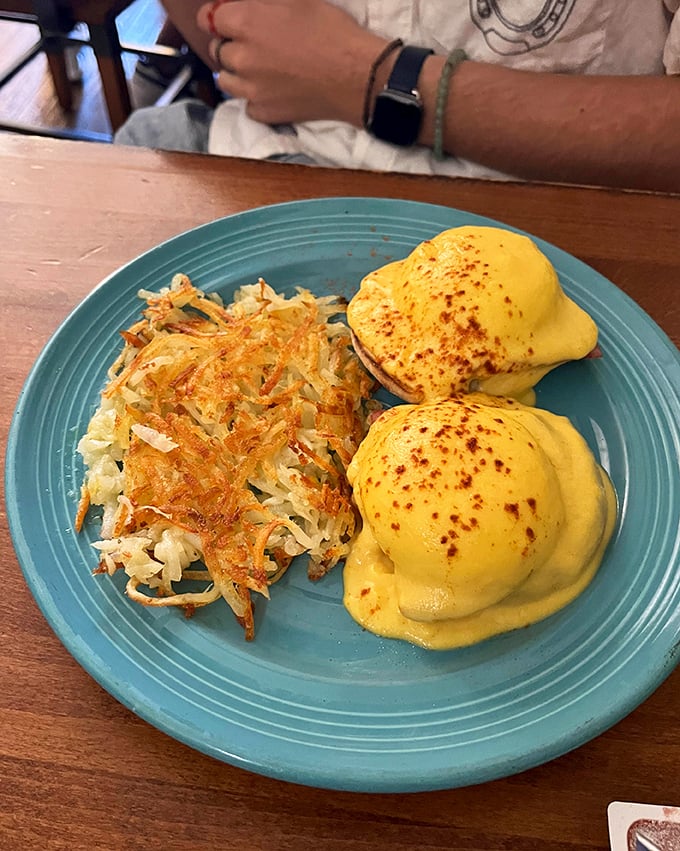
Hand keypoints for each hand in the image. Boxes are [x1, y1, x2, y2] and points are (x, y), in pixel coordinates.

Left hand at [197, 0, 386, 125]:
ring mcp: (250, 89)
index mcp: (245, 22)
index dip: (218, 17)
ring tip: (259, 69)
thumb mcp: (296, 0)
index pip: (208, 18)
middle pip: (217, 50)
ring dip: (237, 73)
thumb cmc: (331, 31)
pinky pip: (246, 104)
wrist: (354, 76)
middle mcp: (240, 57)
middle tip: (255, 45)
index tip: (228, 20)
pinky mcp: (263, 113)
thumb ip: (262, 4)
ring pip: (226, 80)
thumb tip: (252, 7)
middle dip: (230, 45)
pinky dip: (254, 97)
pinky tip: (271, 89)